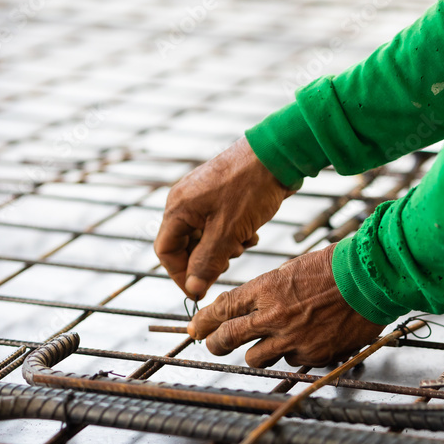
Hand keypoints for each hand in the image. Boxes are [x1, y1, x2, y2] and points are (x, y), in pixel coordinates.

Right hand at [155, 138, 292, 299]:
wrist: (278, 154)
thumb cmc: (250, 188)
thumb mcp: (228, 231)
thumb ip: (207, 262)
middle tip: (229, 262)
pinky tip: (251, 233)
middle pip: (185, 244)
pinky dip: (233, 234)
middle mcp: (186, 201)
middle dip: (206, 259)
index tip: (200, 289)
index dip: (180, 274)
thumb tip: (193, 288)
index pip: (165, 251)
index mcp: (178, 207)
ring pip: (205, 236)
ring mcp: (204, 197)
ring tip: (243, 242)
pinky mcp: (222, 196)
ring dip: (224, 248)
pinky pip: (219, 224)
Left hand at [186, 245, 385, 367]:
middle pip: (228, 339)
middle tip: (213, 344)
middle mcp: (273, 317)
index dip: (205, 321)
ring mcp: (293, 339)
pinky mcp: (314, 355)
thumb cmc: (333, 268)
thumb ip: (266, 293)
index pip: (222, 309)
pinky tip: (307, 339)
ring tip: (267, 343)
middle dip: (216, 343)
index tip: (196, 328)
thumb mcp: (290, 271)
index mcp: (265, 289)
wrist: (370, 279)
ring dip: (258, 352)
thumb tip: (245, 311)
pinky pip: (293, 362)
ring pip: (256, 358)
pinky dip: (295, 354)